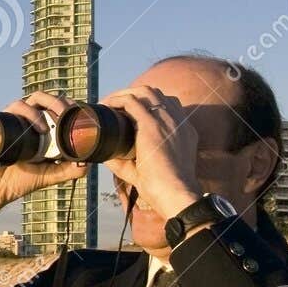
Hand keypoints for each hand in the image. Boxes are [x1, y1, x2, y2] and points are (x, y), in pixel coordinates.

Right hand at [0, 91, 88, 245]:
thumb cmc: (19, 180)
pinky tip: (41, 129)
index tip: (83, 114)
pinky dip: (31, 113)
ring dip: (51, 103)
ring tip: (59, 118)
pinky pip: (17, 106)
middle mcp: (30, 120)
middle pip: (50, 99)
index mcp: (42, 128)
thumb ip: (69, 170)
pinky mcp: (3, 120)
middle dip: (64, 102)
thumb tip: (88, 163)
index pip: (59, 109)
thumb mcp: (50, 175)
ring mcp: (17, 119)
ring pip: (35, 98)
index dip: (72, 107)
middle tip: (73, 114)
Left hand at [101, 85, 202, 219]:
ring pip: (144, 92)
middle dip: (132, 94)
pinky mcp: (152, 124)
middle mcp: (178, 121)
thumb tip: (104, 154)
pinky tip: (105, 106)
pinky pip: (132, 101)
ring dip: (124, 94)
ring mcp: (167, 120)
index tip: (127, 112)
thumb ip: (125, 161)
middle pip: (155, 94)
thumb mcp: (145, 170)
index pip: (166, 106)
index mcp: (183, 131)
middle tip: (113, 106)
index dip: (146, 104)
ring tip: (107, 104)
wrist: (176, 194)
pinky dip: (117, 100)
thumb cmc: (163, 188)